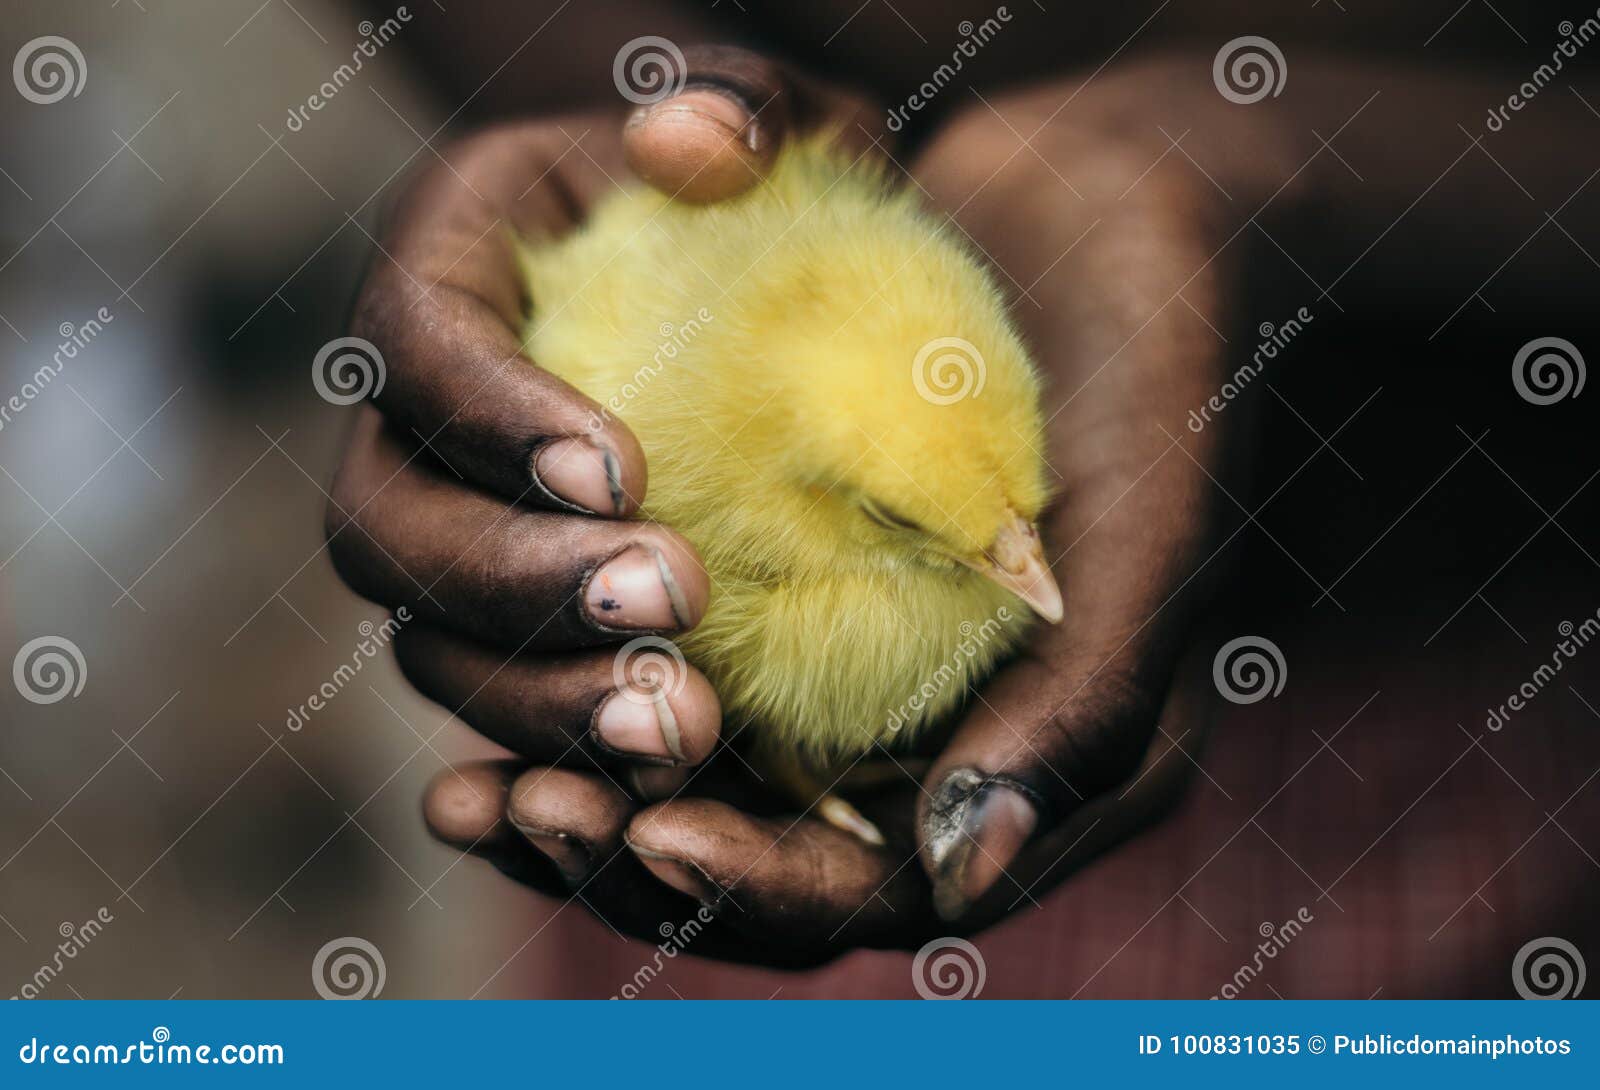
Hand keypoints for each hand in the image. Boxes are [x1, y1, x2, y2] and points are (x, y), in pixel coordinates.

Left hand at [405, 54, 1250, 966]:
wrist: (1125, 218)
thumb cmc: (1161, 369)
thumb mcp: (1149, 527)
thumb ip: (1082, 707)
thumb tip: (954, 871)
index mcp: (1042, 761)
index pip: (886, 888)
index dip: (763, 889)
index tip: (651, 836)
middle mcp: (942, 732)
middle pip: (771, 857)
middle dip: (642, 855)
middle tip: (530, 811)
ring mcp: (860, 658)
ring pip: (704, 779)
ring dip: (589, 789)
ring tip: (478, 786)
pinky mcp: (792, 576)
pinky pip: (674, 660)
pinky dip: (580, 683)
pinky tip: (490, 667)